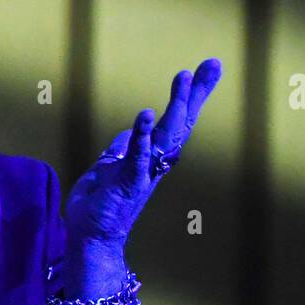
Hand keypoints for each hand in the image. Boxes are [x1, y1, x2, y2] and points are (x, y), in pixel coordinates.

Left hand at [65, 58, 222, 262]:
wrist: (90, 239)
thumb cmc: (98, 208)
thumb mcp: (106, 169)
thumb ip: (120, 150)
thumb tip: (129, 131)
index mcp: (150, 158)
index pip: (173, 122)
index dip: (188, 96)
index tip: (201, 69)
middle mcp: (154, 164)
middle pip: (180, 123)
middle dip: (196, 93)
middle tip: (214, 64)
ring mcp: (144, 173)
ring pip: (166, 136)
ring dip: (176, 106)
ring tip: (184, 77)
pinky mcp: (128, 182)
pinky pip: (138, 156)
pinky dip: (141, 135)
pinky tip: (145, 114)